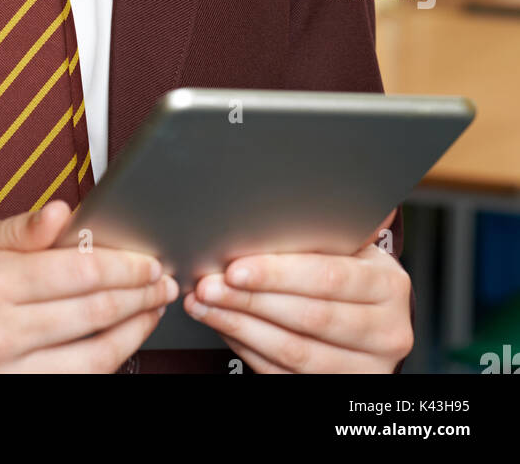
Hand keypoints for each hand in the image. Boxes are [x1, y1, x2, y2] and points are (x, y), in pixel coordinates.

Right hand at [0, 199, 178, 372]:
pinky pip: (73, 381)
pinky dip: (104, 361)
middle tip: (164, 282)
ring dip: (132, 333)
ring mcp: (2, 375)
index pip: (77, 273)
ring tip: (152, 310)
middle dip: (138, 298)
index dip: (125, 267)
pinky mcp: (9, 396)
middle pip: (92, 316)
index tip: (149, 260)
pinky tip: (119, 338)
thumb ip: (26, 229)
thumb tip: (66, 212)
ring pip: (91, 360)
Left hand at [182, 209, 412, 372]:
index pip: (329, 278)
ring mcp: (367, 367)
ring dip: (241, 327)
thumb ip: (324, 231)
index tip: (236, 267)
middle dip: (250, 300)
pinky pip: (286, 374)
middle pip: (310, 317)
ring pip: (295, 352)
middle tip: (209, 286)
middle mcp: (386, 330)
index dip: (278, 274)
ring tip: (206, 306)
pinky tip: (225, 327)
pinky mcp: (339, 387)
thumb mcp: (352, 248)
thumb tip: (280, 206)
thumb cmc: (354, 271)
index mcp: (389, 285)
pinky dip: (249, 350)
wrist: (376, 319)